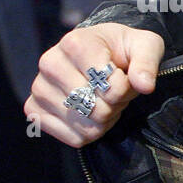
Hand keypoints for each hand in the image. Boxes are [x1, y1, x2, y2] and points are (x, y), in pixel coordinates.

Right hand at [24, 23, 164, 147]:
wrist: (101, 53)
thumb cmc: (124, 50)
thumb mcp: (145, 46)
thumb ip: (147, 63)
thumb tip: (144, 86)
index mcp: (75, 43)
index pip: (110, 86)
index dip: (125, 88)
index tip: (122, 76)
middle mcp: (50, 64)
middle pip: (96, 108)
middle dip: (115, 105)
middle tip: (115, 91)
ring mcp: (39, 88)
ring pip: (87, 126)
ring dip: (105, 119)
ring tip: (103, 99)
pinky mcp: (35, 110)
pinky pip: (73, 138)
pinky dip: (90, 132)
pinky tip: (90, 113)